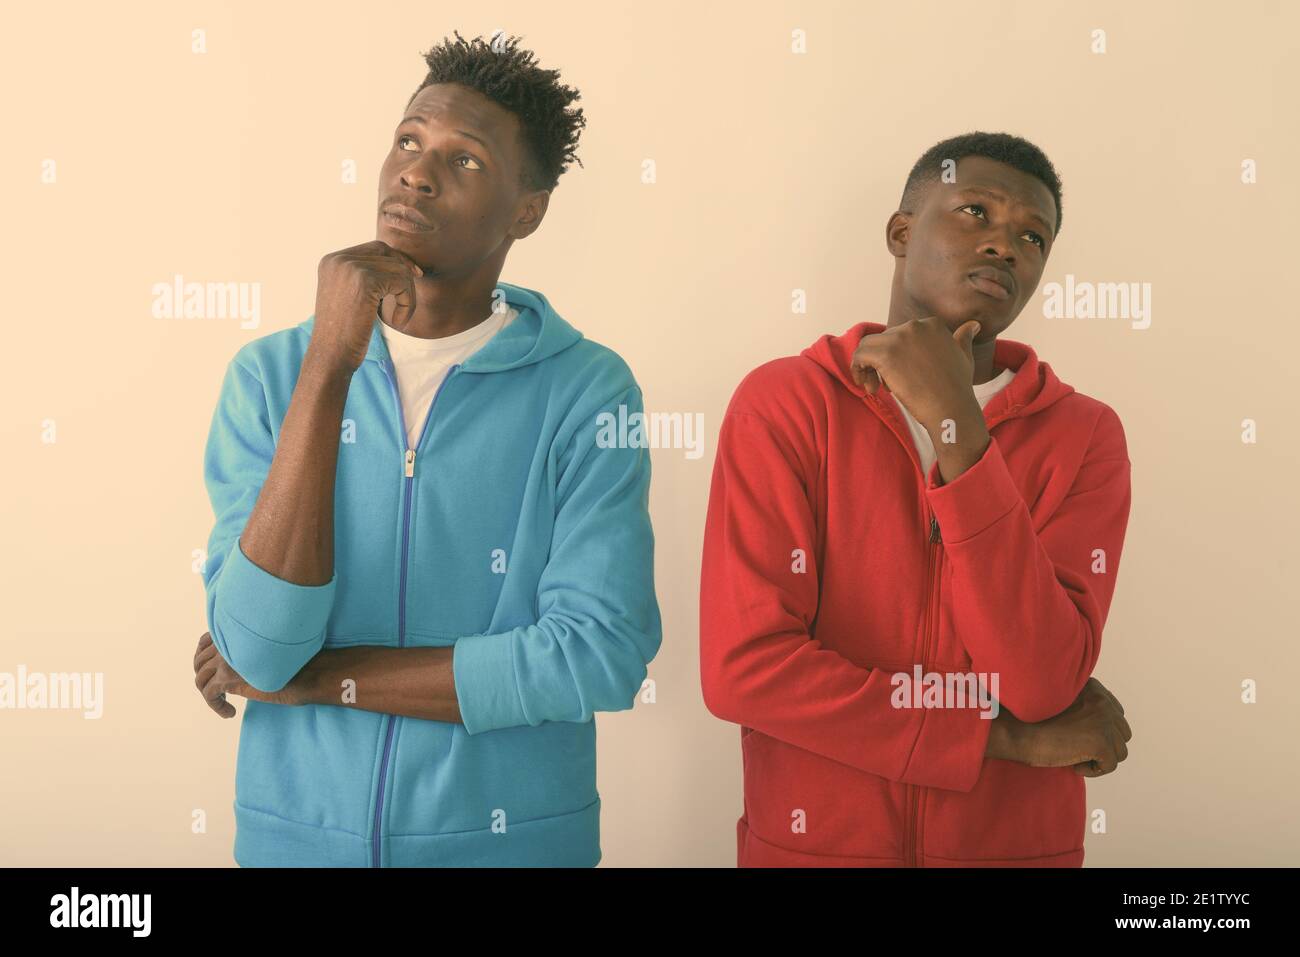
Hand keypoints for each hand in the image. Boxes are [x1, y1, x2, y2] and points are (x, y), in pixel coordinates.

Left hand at [193, 631, 303, 716]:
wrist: (309, 672)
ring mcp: (226, 659)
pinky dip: (216, 706)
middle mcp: (229, 641)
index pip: (207, 640)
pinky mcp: (228, 678)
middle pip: (200, 660)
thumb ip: (250, 651)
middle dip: (204, 676)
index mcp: (239, 631)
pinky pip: (209, 694)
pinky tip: (230, 713)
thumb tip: (239, 664)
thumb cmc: (300, 663)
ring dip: (209, 693)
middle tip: (217, 690)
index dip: (205, 656)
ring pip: (202, 678)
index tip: (213, 670)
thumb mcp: (270, 652)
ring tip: (224, 704)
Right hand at [308, 240, 424, 375]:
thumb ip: (365, 277)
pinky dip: (408, 303)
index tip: (413, 276)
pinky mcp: (365, 281)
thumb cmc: (343, 333)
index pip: (374, 248)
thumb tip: (399, 262)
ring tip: (399, 318)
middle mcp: (338, 259)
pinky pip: (402, 282)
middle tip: (410, 296)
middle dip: (404, 272)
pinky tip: (398, 322)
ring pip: (398, 268)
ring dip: (407, 294)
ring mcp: (350, 267)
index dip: (397, 261)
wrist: (331, 355)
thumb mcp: (349, 297)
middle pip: (387, 253)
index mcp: (331, 260)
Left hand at [849, 316, 981, 435]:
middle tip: (887, 386)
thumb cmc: (957, 388)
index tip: (900, 375)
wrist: (951, 407)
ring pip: (868, 346)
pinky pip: (859, 356)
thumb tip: (972, 325)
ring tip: (874, 387)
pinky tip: (868, 387)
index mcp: (932, 324)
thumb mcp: (964, 356)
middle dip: (881, 363)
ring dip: (867, 366)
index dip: (897, 355)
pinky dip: (858, 370)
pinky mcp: (886, 355)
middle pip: (883, 340)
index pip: (900, 335)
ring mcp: (899, 339)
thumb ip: (963, 339)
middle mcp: (915, 326)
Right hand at [1008, 678, 1133, 776]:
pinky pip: (1110, 765)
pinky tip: (1073, 764)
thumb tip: (1104, 728)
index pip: (1116, 714)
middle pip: (1122, 733)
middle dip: (1103, 746)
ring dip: (1098, 758)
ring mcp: (1103, 721)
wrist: (1016, 732)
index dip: (1100, 732)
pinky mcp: (1101, 742)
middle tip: (1075, 748)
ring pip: (1120, 751)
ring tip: (1073, 755)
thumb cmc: (1032, 721)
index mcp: (1094, 688)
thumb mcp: (1063, 704)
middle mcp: (1103, 702)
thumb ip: (1085, 707)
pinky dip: (1092, 770)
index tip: (1077, 737)